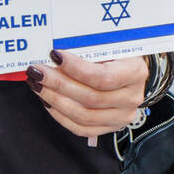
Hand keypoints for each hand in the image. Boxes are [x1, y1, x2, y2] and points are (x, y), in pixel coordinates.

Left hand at [26, 50, 148, 138]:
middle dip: (58, 84)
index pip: (103, 77)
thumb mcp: (109, 44)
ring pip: (83, 115)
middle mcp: (131, 98)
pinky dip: (60, 116)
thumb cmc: (118, 54)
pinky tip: (48, 101)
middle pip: (90, 98)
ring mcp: (122, 116)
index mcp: (135, 72)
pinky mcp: (109, 127)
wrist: (131, 71)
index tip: (54, 55)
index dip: (76, 68)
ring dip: (55, 100)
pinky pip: (81, 128)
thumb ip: (86, 49)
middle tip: (37, 71)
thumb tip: (54, 54)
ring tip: (38, 85)